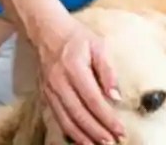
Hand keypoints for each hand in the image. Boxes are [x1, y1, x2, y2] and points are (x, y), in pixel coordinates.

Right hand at [30, 10, 124, 144]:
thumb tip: (116, 96)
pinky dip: (69, 132)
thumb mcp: (98, 45)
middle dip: (96, 131)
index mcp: (74, 68)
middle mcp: (59, 82)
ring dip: (82, 136)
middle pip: (79, 113)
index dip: (106, 117)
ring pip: (66, 120)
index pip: (92, 99)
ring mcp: (50, 90)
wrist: (48, 32)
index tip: (120, 129)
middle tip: (111, 141)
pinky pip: (57, 118)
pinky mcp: (45, 95)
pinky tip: (80, 140)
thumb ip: (108, 71)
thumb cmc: (77, 38)